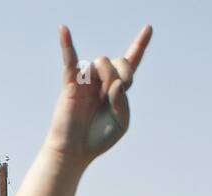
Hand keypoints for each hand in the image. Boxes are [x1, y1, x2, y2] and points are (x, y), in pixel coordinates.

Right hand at [45, 25, 151, 166]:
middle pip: (118, 61)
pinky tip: (63, 29)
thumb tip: (116, 83)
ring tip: (101, 94)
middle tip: (116, 90)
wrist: (74, 151)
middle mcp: (101, 82)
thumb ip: (123, 102)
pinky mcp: (70, 84)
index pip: (130, 62)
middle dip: (123, 71)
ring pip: (101, 61)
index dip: (140, 45)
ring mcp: (85, 81)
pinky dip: (66, 43)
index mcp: (116, 90)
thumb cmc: (97, 139)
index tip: (148, 28)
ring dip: (107, 75)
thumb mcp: (122, 122)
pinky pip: (70, 60)